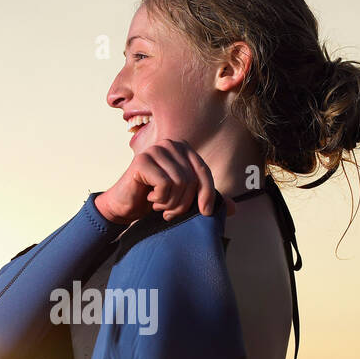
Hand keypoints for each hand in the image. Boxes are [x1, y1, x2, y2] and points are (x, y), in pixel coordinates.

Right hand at [95, 139, 236, 224]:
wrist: (124, 207)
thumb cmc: (154, 200)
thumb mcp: (185, 199)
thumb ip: (207, 200)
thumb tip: (235, 208)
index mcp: (183, 149)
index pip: (204, 172)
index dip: (208, 194)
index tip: (205, 213)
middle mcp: (170, 145)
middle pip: (192, 180)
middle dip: (183, 203)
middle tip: (170, 211)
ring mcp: (155, 150)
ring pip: (180, 183)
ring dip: (171, 203)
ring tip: (160, 205)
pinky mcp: (142, 160)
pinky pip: (165, 184)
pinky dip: (160, 199)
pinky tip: (150, 198)